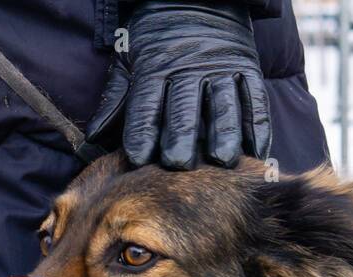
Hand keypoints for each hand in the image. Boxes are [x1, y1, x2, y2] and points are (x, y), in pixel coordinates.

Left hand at [86, 1, 271, 169]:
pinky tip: (258, 153)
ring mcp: (221, 67)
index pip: (145, 103)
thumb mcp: (128, 58)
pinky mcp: (247, 67)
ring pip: (223, 105)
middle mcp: (189, 68)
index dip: (141, 130)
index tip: (138, 158)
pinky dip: (257, 126)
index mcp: (155, 66)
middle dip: (182, 136)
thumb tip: (94, 137)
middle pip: (184, 108)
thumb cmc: (155, 37)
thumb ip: (116, 99)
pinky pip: (254, 99)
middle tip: (179, 164)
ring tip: (222, 159)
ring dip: (224, 132)